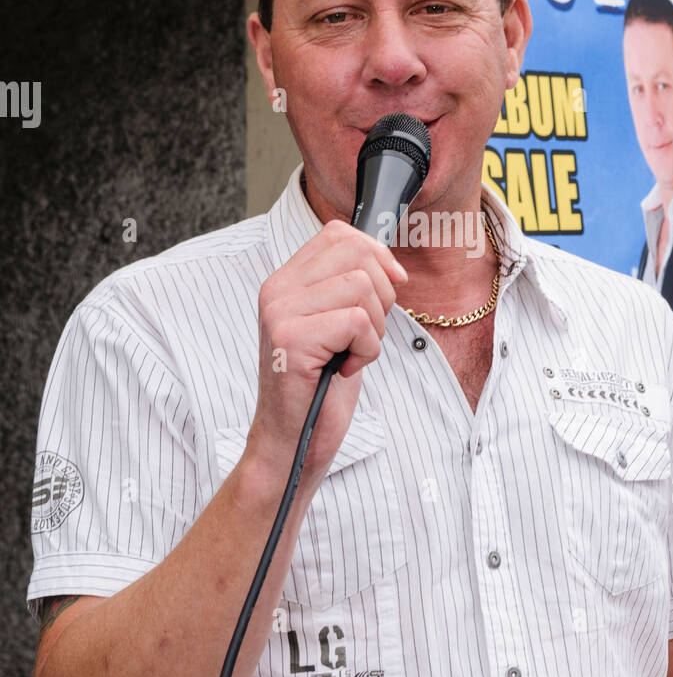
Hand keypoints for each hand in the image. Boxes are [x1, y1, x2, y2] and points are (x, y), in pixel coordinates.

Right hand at [244, 219, 407, 495]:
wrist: (293, 441)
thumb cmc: (320, 386)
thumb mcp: (337, 326)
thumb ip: (349, 286)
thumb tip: (391, 261)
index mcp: (285, 280)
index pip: (338, 234)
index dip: (376, 255)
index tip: (389, 286)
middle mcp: (277, 290)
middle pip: (356, 253)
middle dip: (382, 293)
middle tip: (366, 332)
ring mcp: (281, 312)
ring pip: (362, 287)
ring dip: (375, 328)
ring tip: (352, 353)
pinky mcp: (293, 339)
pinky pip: (359, 323)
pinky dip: (367, 351)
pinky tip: (345, 369)